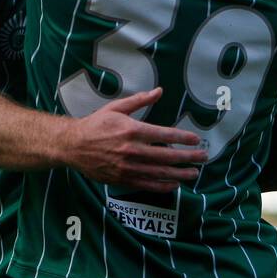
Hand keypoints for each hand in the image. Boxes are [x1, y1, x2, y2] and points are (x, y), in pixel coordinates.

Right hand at [60, 87, 208, 192]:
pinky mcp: (122, 179)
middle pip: (167, 156)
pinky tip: (174, 185)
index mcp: (132, 130)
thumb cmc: (95, 124)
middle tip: (203, 158)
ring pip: (160, 173)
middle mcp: (132, 150)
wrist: (72, 145)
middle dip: (188, 157)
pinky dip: (162, 186)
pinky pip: (147, 185)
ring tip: (194, 173)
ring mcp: (127, 167)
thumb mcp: (115, 108)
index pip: (165, 135)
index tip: (196, 140)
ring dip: (180, 174)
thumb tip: (159, 91)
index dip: (183, 138)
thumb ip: (139, 100)